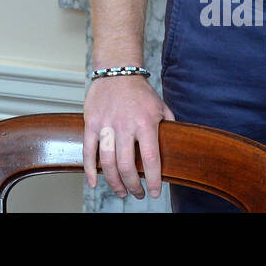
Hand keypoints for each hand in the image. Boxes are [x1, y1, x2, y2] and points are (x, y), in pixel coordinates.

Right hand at [83, 74, 173, 198]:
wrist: (117, 71)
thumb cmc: (140, 92)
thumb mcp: (161, 107)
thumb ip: (168, 128)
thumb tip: (177, 148)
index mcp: (145, 123)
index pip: (151, 158)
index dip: (153, 179)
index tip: (154, 192)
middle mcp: (125, 125)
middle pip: (127, 165)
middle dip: (133, 185)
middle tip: (137, 193)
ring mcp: (106, 124)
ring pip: (108, 162)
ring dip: (114, 182)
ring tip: (121, 191)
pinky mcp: (91, 123)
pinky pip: (88, 150)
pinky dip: (90, 169)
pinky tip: (94, 182)